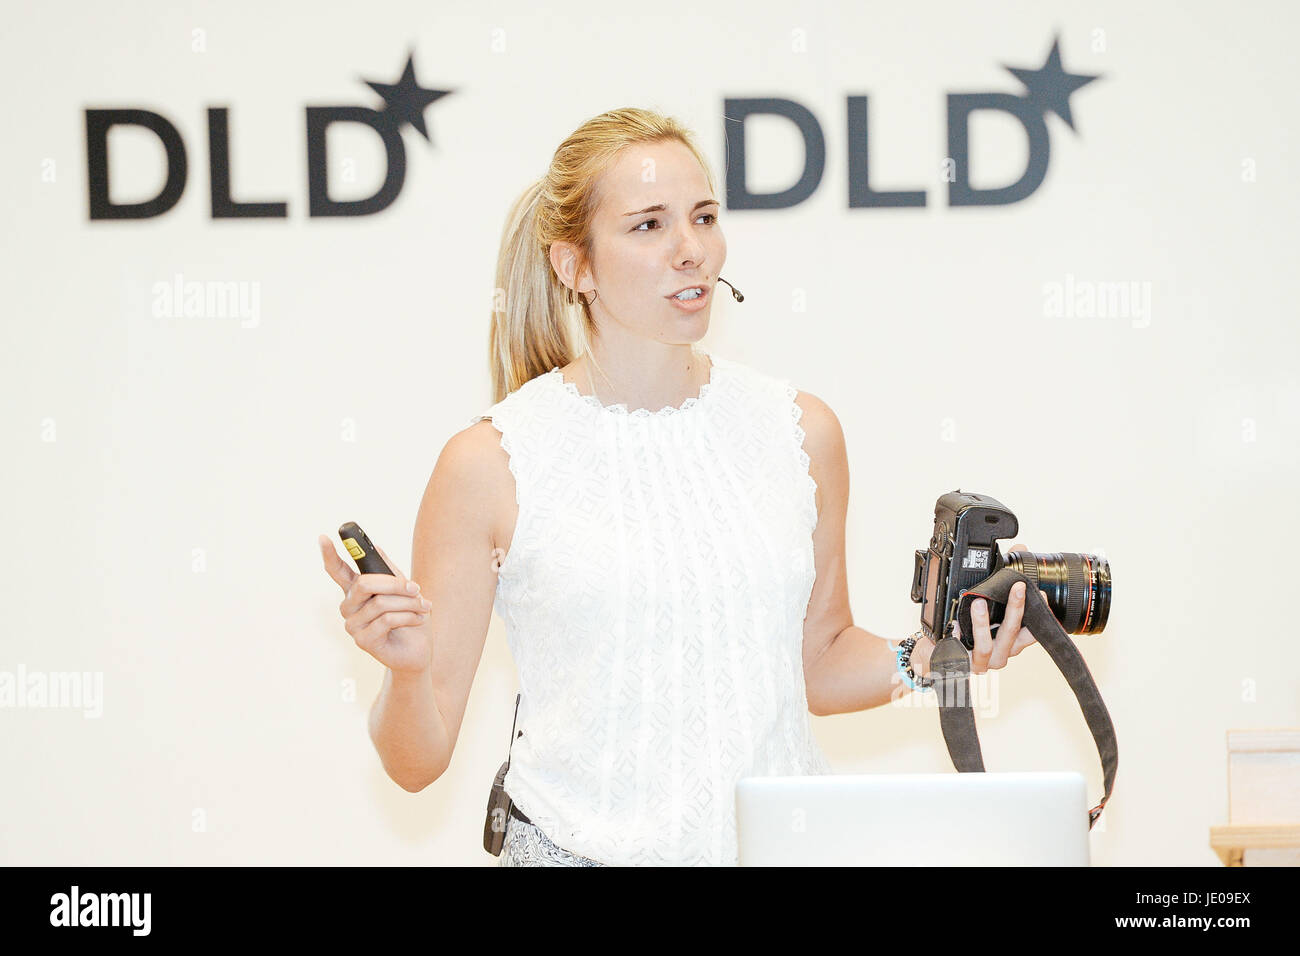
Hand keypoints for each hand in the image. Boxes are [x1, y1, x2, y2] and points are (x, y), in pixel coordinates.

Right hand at [318, 534, 433, 673]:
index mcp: (356, 591)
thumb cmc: (409, 618)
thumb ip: (388, 570)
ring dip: (409, 603)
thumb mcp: (403, 590)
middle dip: (396, 584)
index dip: (329, 554)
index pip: (337, 571)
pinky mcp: (363, 641)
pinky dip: (409, 617)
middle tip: (416, 587)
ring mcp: (353, 625)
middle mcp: (349, 607)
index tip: (324, 537)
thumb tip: (376, 547)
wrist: (418, 650)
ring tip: (424, 607)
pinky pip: (387, 620)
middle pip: (365, 584)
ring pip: (381, 603)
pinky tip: (419, 619)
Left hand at [953, 543, 1047, 674]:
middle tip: (1017, 587)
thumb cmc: (968, 632)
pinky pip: (960, 653)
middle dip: (1017, 609)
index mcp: (1012, 643)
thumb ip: (1004, 579)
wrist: (940, 656)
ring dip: (983, 623)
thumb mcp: (989, 606)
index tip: (1041, 593)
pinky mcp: (962, 665)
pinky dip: (957, 637)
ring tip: (979, 603)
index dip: (1041, 613)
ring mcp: (982, 662)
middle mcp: (1001, 654)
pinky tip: (954, 625)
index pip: (1034, 631)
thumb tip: (1019, 549)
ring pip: (987, 645)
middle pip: (1013, 633)